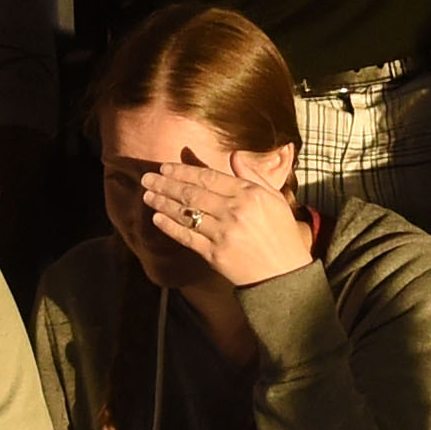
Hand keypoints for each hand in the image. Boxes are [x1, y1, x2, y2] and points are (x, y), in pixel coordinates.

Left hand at [141, 156, 314, 286]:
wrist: (284, 274)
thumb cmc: (282, 233)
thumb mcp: (274, 198)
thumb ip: (252, 175)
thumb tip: (234, 155)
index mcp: (249, 193)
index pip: (209, 177)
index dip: (184, 171)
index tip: (165, 167)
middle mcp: (234, 211)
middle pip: (192, 193)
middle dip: (166, 184)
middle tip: (147, 178)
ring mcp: (222, 233)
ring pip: (186, 214)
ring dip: (163, 203)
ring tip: (147, 195)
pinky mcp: (214, 254)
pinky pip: (187, 237)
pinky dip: (170, 227)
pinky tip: (157, 218)